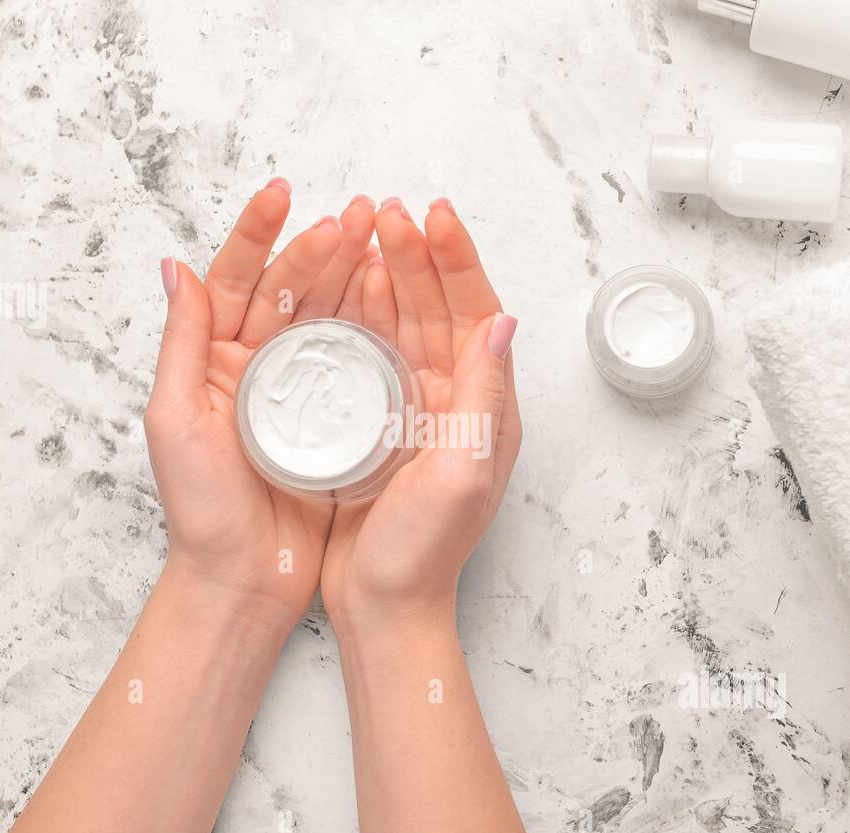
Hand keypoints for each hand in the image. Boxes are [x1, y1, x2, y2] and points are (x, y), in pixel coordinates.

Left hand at [146, 180, 376, 633]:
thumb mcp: (174, 418)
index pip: (233, 280)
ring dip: (351, 274)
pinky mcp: (332, 422)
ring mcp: (296, 394)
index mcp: (211, 361)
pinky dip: (373, 326)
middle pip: (288, 291)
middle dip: (319, 246)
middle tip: (358, 213)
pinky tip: (394, 296)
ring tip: (381, 236)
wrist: (243, 578)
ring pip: (326, 318)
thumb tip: (175, 268)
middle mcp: (254, 369)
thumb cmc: (201, 509)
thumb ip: (181, 342)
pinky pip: (353, 364)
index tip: (283, 195)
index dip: (257, 234)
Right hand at [321, 197, 521, 636]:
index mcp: (485, 409)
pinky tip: (348, 287)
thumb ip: (481, 397)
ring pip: (406, 324)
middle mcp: (457, 401)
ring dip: (390, 275)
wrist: (384, 605)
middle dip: (419, 255)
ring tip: (369, 230)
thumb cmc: (424, 552)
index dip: (458, 262)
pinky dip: (363, 316)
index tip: (435, 216)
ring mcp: (418, 410)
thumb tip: (502, 322)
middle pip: (439, 309)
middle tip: (392, 210)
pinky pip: (374, 355)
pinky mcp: (382, 424)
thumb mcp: (460, 472)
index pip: (476, 315)